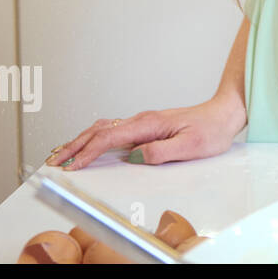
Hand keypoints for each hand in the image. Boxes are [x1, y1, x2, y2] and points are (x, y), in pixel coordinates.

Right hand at [44, 94, 246, 169]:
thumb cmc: (211, 129)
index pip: (109, 137)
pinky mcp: (146, 126)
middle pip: (99, 130)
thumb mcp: (191, 145)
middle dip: (73, 146)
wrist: (225, 112)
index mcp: (148, 124)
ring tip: (62, 154)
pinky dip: (94, 138)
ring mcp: (142, 122)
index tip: (72, 166)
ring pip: (103, 129)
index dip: (87, 152)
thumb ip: (162, 152)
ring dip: (80, 141)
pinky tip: (89, 145)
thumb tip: (135, 156)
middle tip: (53, 161)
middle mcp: (141, 120)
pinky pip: (113, 130)